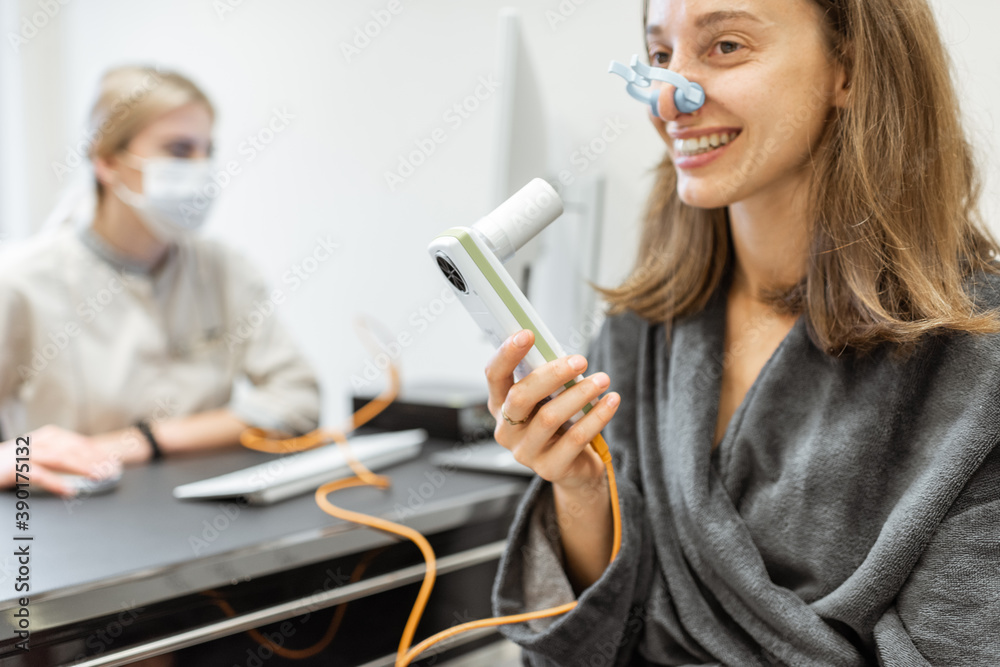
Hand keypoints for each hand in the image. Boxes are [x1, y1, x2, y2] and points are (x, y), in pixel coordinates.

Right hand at [1, 425, 123, 495]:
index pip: (75, 441)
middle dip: (93, 459)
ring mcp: (23, 454)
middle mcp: (35, 443)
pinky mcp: (12, 469)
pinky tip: (69, 491)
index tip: (111, 459)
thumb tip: (86, 464)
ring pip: (58, 458)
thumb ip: (57, 456)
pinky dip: (55, 482)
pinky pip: (37, 475)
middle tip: (111, 469)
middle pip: (70, 448)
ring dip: (81, 467)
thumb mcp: (35, 456)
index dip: (95, 450)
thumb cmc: (10, 464)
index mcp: (43, 437)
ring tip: (98, 476)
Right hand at [485, 329, 619, 490]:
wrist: (575, 468)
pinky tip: (611, 401)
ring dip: (580, 393)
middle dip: (552, 374)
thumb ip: (547, 379)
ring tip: (602, 380)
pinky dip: (597, 416)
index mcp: (500, 405)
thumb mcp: (548, 398)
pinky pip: (575, 438)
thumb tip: (564, 355)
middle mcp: (506, 430)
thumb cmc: (560, 423)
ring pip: (550, 417)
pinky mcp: (549, 469)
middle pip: (521, 396)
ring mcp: (525, 452)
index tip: (527, 333)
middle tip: (580, 360)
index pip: (494, 375)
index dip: (507, 353)